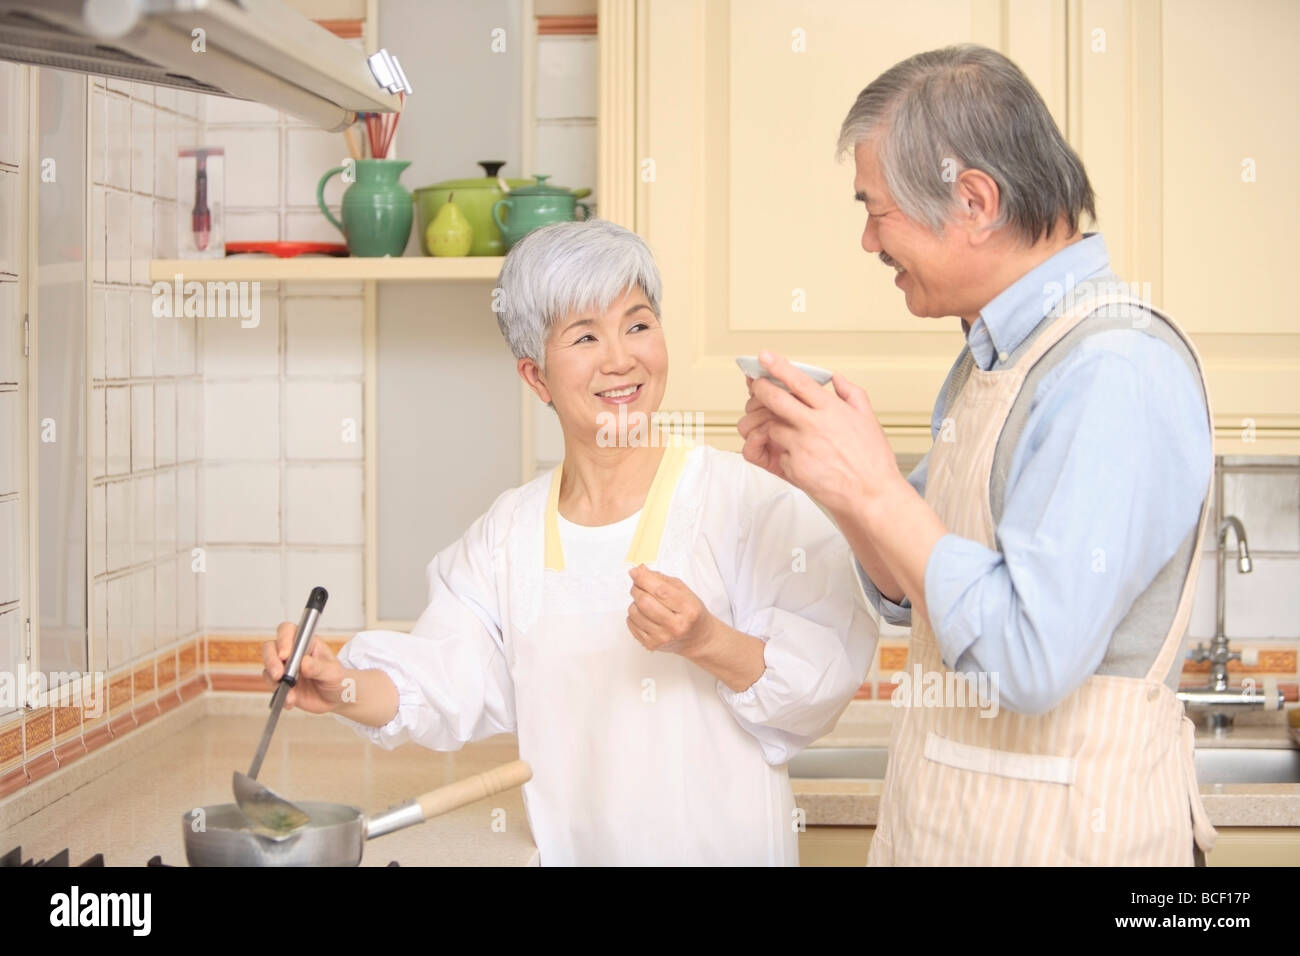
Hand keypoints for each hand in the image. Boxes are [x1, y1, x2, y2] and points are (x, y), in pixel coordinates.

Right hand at [261, 621, 346, 713]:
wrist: (337, 699)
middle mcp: (292, 654)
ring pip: (268, 669)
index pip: (288, 631)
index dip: (283, 639)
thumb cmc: (338, 679)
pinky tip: (290, 701)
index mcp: (307, 643)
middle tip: (279, 675)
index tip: (285, 654)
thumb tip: (304, 663)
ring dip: (275, 682)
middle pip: (270, 648)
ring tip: (291, 694)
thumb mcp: (333, 673)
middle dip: (271, 660)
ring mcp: (285, 669)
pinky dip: (279, 696)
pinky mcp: (282, 685)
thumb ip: (319, 667)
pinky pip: (273, 688)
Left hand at [626, 565, 717, 655]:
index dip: (644, 579)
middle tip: (639, 586)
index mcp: (688, 609)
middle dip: (637, 589)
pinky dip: (633, 616)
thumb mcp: (683, 591)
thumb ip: (661, 579)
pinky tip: (645, 616)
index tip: (634, 572)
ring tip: (646, 603)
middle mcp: (676, 626)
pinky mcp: (651, 645)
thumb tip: (639, 570)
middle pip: (644, 601)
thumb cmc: (690, 612)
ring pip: (634, 612)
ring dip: (635, 603)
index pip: (660, 591)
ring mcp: (663, 638)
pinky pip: (631, 624)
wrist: (697, 638)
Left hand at [739, 350, 902, 517]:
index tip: (765, 357)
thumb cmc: (872, 461)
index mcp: (831, 410)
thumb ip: (851, 393)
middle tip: (756, 386)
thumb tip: (837, 378)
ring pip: (772, 428)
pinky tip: (801, 458)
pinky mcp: (794, 466)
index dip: (778, 366)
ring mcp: (801, 446)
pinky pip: (779, 454)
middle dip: (760, 389)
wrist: (871, 494)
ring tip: (787, 433)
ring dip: (774, 428)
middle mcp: (814, 424)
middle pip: (775, 399)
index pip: (798, 381)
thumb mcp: (868, 418)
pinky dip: (785, 454)